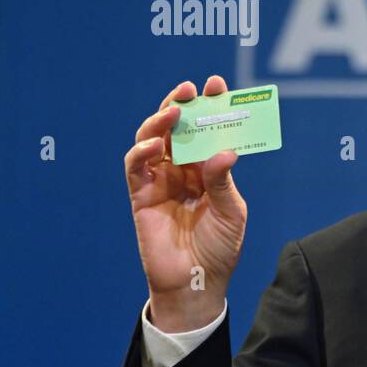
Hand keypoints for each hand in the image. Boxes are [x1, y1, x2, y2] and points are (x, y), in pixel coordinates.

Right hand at [124, 76, 247, 332]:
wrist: (197, 282)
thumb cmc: (219, 248)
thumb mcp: (231, 212)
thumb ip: (223, 182)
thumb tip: (224, 151)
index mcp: (208, 170)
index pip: (207, 130)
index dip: (210, 106)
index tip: (217, 84)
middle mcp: (183, 170)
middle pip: (177, 129)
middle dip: (183, 105)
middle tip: (192, 88)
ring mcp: (160, 181)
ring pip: (152, 140)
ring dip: (160, 122)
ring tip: (175, 111)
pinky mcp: (140, 196)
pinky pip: (135, 167)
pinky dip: (142, 152)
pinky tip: (155, 145)